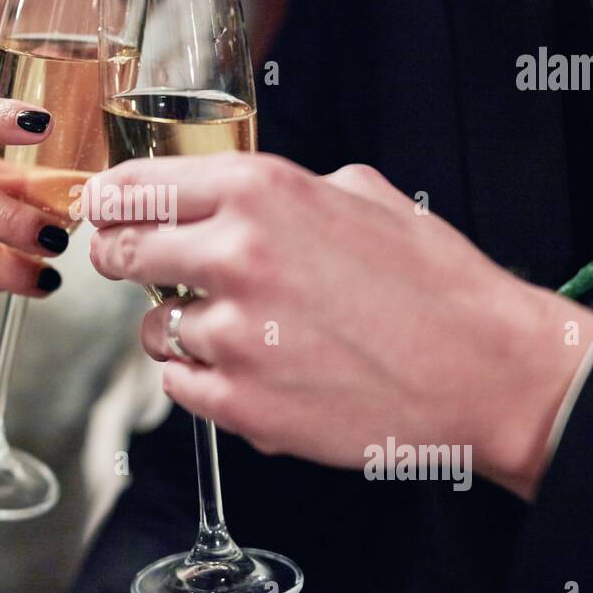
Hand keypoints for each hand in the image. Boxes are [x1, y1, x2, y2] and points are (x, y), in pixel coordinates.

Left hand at [83, 155, 592, 499]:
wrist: (488, 371)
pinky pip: (179, 384)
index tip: (104, 210)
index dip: (109, 201)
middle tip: (143, 267)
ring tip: (242, 329)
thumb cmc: (435, 284)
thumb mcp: (359, 194)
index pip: (132, 186)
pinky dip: (203, 377)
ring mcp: (233, 336)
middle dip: (126, 259)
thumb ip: (278, 189)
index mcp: (259, 192)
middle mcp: (235, 256)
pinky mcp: (241, 405)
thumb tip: (225, 195)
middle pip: (121, 254)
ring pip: (152, 328)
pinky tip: (253, 368)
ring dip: (180, 326)